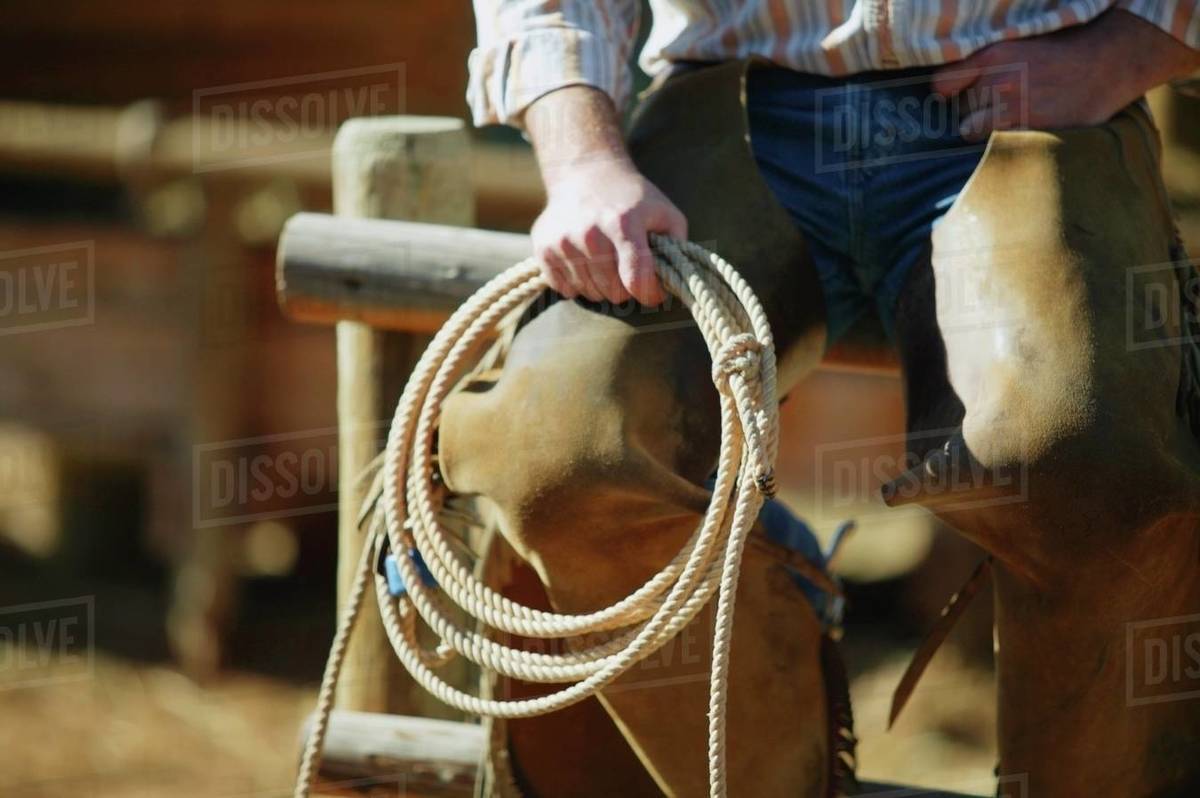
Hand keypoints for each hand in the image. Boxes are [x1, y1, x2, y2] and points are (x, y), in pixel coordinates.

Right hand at [523, 85, 686, 306]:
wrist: (584, 172)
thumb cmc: (632, 198)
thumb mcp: (665, 212)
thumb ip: (678, 246)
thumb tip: (677, 282)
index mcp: (623, 224)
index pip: (637, 280)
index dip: (650, 294)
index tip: (654, 292)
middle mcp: (590, 233)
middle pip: (614, 293)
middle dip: (626, 288)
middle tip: (627, 268)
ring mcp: (563, 242)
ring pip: (590, 294)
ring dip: (602, 286)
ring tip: (606, 261)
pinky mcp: (543, 249)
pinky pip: (565, 290)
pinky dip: (578, 283)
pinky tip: (585, 261)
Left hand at [932, 9, 1199, 140]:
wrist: (1109, 64)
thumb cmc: (1065, 50)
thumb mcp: (1021, 42)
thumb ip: (988, 61)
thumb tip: (953, 80)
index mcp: (993, 56)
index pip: (943, 83)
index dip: (946, 90)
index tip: (949, 94)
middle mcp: (998, 82)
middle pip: (959, 108)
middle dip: (971, 107)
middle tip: (995, 102)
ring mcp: (1012, 109)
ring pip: (970, 129)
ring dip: (981, 127)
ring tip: (1004, 118)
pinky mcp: (1028, 129)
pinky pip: (994, 143)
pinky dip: (1000, 141)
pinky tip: (1019, 129)